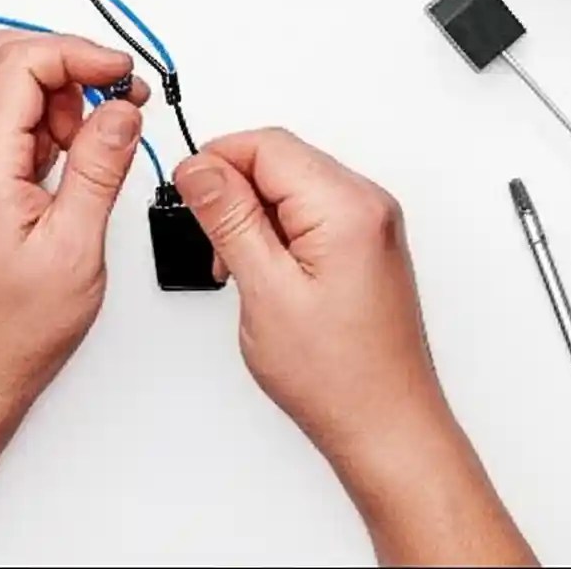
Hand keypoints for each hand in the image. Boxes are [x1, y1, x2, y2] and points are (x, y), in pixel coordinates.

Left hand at [0, 30, 148, 415]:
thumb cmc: (11, 328)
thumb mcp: (75, 246)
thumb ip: (100, 167)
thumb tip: (122, 110)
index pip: (23, 62)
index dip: (80, 54)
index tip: (125, 78)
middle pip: (10, 61)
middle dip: (73, 63)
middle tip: (122, 95)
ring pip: (12, 89)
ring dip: (66, 95)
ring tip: (109, 135)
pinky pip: (15, 126)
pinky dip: (55, 124)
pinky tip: (86, 156)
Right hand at [173, 129, 533, 564]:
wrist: (385, 425)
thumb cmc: (339, 376)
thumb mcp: (265, 290)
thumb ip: (228, 218)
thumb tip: (200, 167)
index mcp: (348, 207)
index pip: (267, 145)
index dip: (216, 160)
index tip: (185, 190)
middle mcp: (368, 206)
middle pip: (281, 159)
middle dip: (233, 190)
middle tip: (210, 239)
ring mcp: (371, 225)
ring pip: (291, 186)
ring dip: (252, 214)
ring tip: (237, 267)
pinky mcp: (365, 246)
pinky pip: (308, 214)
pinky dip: (275, 233)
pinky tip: (262, 272)